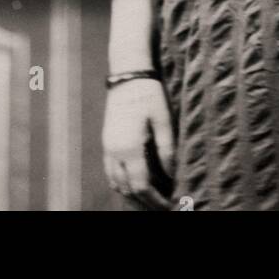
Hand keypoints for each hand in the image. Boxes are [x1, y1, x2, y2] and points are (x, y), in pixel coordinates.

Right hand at [102, 78, 175, 209]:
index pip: (141, 186)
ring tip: (150, 198)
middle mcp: (114, 151)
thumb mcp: (164, 119)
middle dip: (144, 201)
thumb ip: (167, 149)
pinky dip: (122, 182)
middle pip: (127, 189)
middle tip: (162, 205)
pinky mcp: (107, 141)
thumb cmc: (149, 93)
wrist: (128, 74)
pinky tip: (135, 181)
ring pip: (116, 182)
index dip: (155, 200)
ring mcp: (107, 147)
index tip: (169, 204)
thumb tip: (171, 176)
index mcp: (129, 147)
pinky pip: (111, 171)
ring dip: (132, 193)